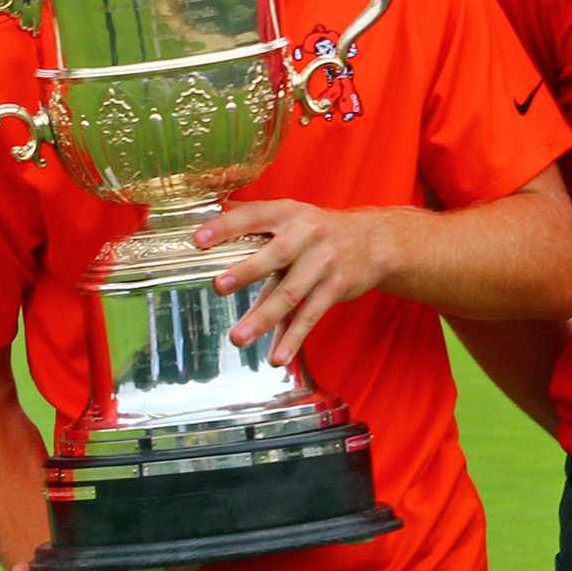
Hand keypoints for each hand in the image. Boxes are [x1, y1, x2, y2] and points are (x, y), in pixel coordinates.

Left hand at [195, 200, 408, 365]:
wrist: (372, 242)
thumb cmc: (316, 232)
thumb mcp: (288, 219)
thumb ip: (252, 231)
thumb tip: (205, 237)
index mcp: (287, 213)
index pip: (253, 216)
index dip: (226, 227)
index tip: (198, 239)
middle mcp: (307, 234)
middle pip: (275, 255)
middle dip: (247, 270)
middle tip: (219, 286)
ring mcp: (323, 262)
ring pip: (291, 293)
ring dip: (264, 318)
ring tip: (238, 338)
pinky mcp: (336, 288)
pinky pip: (311, 316)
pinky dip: (293, 338)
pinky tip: (277, 357)